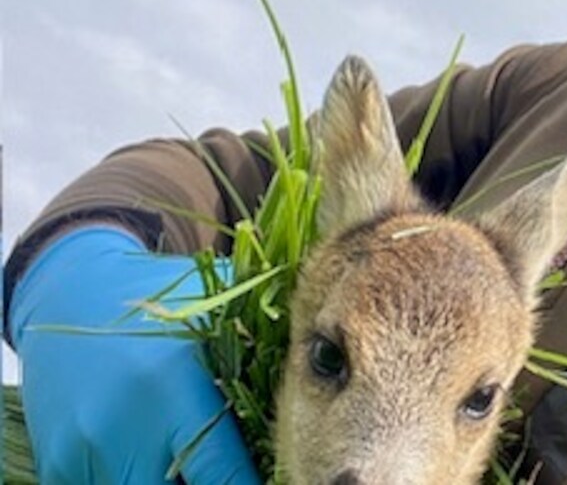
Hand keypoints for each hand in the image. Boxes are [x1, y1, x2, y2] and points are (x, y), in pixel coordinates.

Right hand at [11, 226, 259, 483]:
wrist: (71, 289)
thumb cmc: (165, 297)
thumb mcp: (218, 310)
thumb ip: (267, 344)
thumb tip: (320, 378)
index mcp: (176, 390)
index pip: (226, 474)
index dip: (255, 483)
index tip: (281, 478)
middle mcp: (126, 426)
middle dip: (211, 480)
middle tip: (235, 463)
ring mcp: (86, 449)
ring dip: (173, 479)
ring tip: (191, 452)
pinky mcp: (58, 461)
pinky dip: (132, 475)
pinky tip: (152, 453)